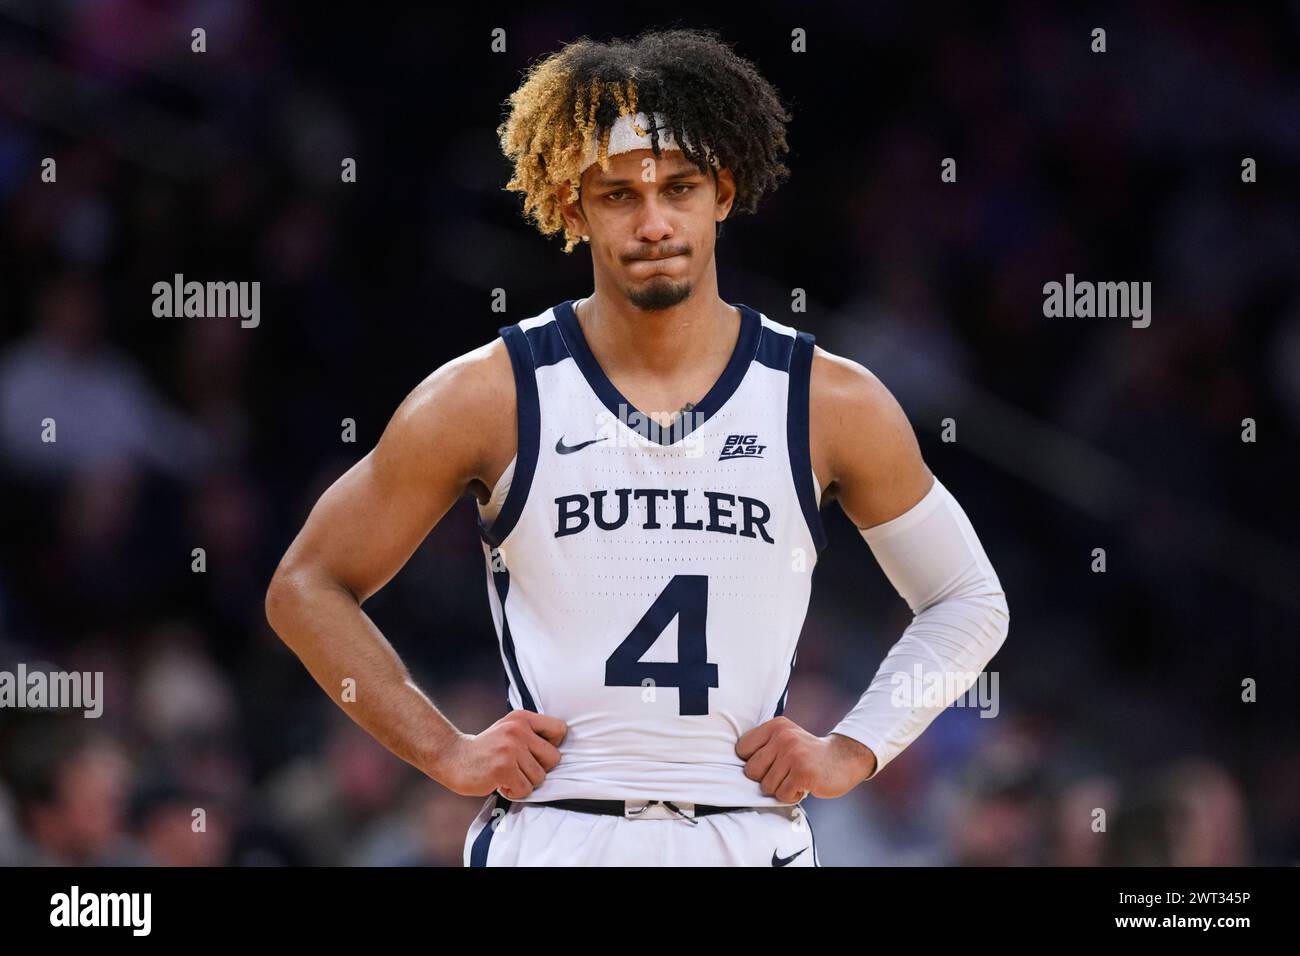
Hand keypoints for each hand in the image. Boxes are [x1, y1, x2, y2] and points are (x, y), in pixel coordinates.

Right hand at [431, 709, 566, 797]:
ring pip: (539, 777)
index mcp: (522, 718)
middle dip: (539, 769)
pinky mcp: (503, 768)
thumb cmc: (486, 748)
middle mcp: (518, 730)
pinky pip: (525, 789)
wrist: (452, 757)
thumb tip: (560, 749)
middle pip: (554, 758)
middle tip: (520, 768)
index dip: (552, 746)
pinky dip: (514, 792)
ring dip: (524, 782)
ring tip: (507, 775)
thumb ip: (532, 734)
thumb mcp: (509, 728)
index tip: (536, 753)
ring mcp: (511, 749)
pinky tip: (501, 783)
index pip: (560, 730)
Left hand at [736, 717, 877, 800]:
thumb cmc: (807, 754)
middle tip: (784, 773)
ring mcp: (794, 754)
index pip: (741, 749)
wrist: (843, 758)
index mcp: (775, 726)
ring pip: (766, 786)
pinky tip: (803, 785)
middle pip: (750, 771)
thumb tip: (732, 766)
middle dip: (765, 779)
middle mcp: (783, 737)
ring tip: (795, 778)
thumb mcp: (785, 738)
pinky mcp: (804, 772)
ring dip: (781, 788)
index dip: (752, 763)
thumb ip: (763, 746)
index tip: (769, 763)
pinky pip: (782, 795)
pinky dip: (792, 795)